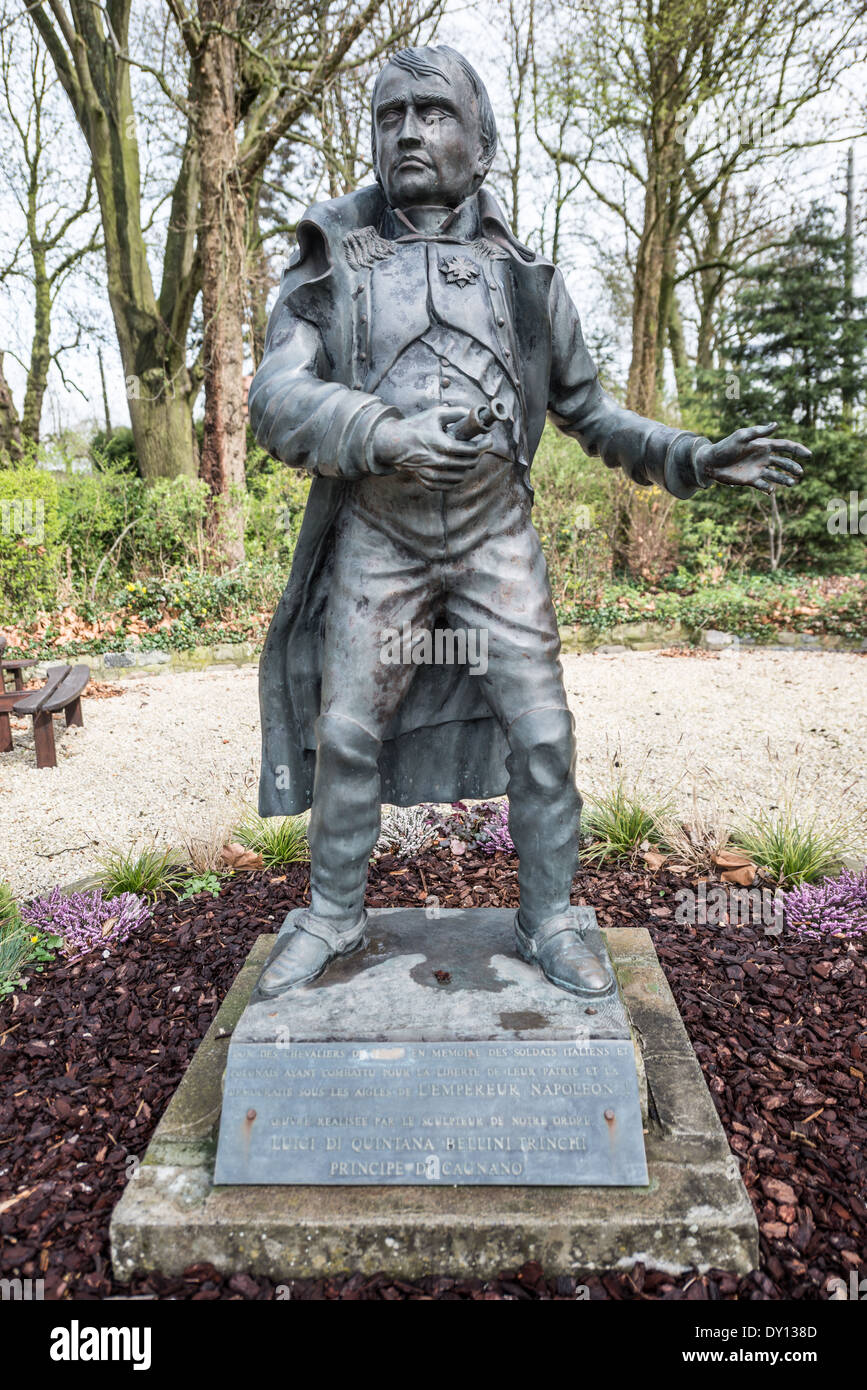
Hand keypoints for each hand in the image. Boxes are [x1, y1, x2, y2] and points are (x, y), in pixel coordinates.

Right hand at [372, 406, 491, 489]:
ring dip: (466, 468)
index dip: (484, 445)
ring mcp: (432, 474)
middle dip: (477, 455)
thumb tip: (472, 413)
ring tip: (467, 459)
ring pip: (460, 477)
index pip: (472, 450)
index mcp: (443, 445)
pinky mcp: (427, 481)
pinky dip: (454, 479)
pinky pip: (447, 486)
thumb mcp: (435, 414)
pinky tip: (455, 470)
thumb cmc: (414, 427)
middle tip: (478, 448)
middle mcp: (438, 462)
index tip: (487, 440)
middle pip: (468, 464)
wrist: (393, 443)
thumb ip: (456, 412)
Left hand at [695, 423, 809, 495]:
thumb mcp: (741, 436)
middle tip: (800, 472)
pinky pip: (764, 485)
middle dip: (794, 467)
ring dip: (785, 479)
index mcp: (764, 445)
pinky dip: (769, 488)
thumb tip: (776, 424)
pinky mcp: (751, 481)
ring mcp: (758, 470)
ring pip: (777, 475)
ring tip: (792, 483)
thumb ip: (759, 432)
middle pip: (784, 462)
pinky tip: (771, 490)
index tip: (809, 455)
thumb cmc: (724, 447)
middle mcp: (763, 458)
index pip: (785, 447)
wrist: (710, 463)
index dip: (798, 450)